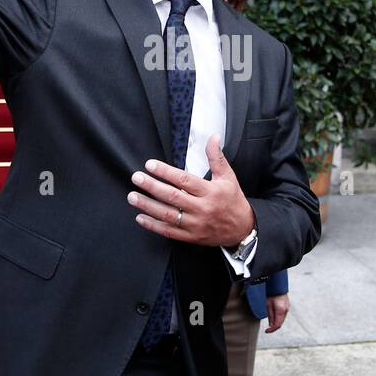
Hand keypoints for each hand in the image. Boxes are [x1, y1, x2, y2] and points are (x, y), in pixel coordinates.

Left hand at [129, 135, 254, 247]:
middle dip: (152, 186)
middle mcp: (202, 208)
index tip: (150, 165)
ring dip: (148, 206)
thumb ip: (216, 157)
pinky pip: (169, 232)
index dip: (165, 172)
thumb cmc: (233, 200)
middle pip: (172, 197)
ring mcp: (195, 225)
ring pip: (168, 215)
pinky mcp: (191, 237)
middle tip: (136, 178)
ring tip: (133, 197)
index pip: (184, 180)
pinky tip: (140, 217)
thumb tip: (212, 137)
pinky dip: (153, 226)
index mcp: (210, 192)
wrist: (242, 229)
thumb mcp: (228, 177)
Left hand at [266, 294, 289, 332]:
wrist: (278, 287)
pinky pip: (283, 316)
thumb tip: (271, 326)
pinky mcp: (287, 307)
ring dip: (276, 323)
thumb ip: (270, 316)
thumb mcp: (268, 306)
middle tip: (268, 330)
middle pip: (280, 323)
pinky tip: (274, 318)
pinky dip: (278, 319)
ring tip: (270, 324)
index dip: (272, 329)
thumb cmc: (272, 295)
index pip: (277, 324)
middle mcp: (286, 310)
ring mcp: (287, 309)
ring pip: (282, 320)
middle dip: (274, 327)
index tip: (267, 331)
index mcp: (280, 310)